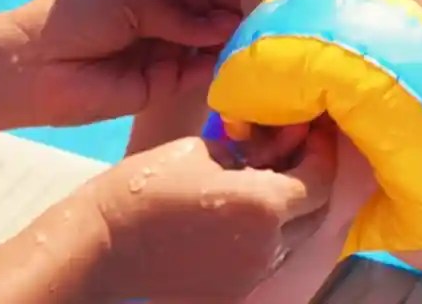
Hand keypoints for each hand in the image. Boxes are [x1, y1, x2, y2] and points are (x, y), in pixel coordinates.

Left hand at [11, 0, 241, 125]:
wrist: (31, 66)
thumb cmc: (71, 18)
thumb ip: (177, 13)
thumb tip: (227, 23)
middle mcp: (160, 22)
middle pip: (209, 15)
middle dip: (230, 14)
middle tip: (255, 17)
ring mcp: (162, 54)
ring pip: (207, 45)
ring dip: (228, 41)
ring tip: (250, 37)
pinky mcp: (161, 85)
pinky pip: (196, 74)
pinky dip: (216, 66)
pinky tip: (233, 57)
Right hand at [83, 132, 336, 300]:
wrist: (99, 247)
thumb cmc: (145, 188)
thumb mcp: (203, 150)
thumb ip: (250, 150)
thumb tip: (278, 144)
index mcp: (264, 205)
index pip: (321, 178)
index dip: (323, 152)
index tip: (314, 133)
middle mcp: (268, 245)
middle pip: (315, 211)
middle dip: (313, 179)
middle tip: (298, 153)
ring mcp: (252, 274)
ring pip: (295, 237)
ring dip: (292, 209)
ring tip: (270, 180)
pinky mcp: (234, 291)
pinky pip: (268, 257)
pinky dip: (269, 233)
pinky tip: (246, 212)